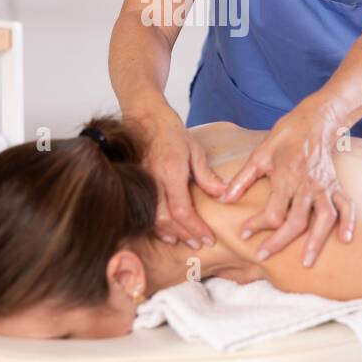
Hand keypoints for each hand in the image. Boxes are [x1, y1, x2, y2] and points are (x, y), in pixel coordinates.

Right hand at [128, 104, 224, 248]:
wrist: (146, 118)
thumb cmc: (172, 133)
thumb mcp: (195, 151)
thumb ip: (207, 176)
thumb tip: (223, 195)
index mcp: (170, 172)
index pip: (182, 210)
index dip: (195, 228)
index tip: (208, 238)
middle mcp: (154, 181)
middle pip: (166, 220)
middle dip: (184, 235)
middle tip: (199, 244)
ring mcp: (143, 184)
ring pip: (153, 220)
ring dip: (170, 233)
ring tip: (185, 240)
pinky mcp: (138, 186)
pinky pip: (146, 212)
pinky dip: (157, 226)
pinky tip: (168, 231)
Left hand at [218, 100, 355, 266]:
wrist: (315, 120)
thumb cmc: (285, 137)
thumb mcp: (259, 154)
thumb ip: (242, 179)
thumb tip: (223, 199)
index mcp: (286, 178)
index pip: (273, 211)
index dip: (257, 225)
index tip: (244, 234)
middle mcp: (307, 185)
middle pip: (296, 221)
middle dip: (279, 242)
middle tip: (263, 257)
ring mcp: (325, 186)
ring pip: (324, 219)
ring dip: (316, 241)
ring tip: (306, 262)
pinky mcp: (336, 185)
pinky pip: (346, 206)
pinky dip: (348, 222)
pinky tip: (345, 239)